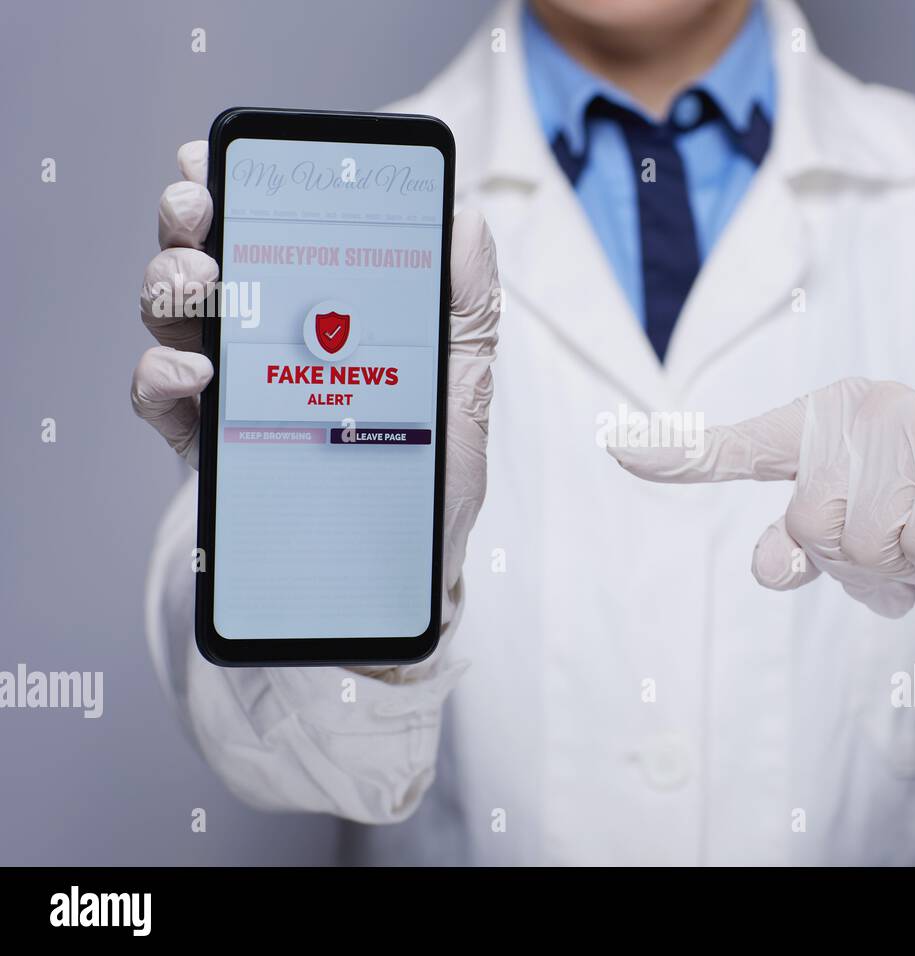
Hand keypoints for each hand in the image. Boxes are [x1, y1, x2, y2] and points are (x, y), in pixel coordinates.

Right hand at [131, 141, 500, 645]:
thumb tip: (466, 219)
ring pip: (172, 315)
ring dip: (172, 282)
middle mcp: (267, 340)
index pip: (268, 231)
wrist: (405, 577)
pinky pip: (161, 400)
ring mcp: (232, 392)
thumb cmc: (432, 477)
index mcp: (323, 311)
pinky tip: (198, 375)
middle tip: (198, 206)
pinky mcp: (208, 450)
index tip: (221, 156)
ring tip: (204, 283)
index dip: (233, 183)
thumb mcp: (462, 386)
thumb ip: (467, 307)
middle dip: (189, 215)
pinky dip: (164, 376)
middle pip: (206, 257)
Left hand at [608, 378, 914, 617]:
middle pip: (812, 527)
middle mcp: (863, 412)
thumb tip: (768, 565)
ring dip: (906, 564)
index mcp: (822, 422)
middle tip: (895, 543)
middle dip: (853, 559)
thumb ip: (799, 545)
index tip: (616, 448)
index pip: (740, 445)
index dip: (676, 452)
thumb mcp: (853, 523)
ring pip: (870, 546)